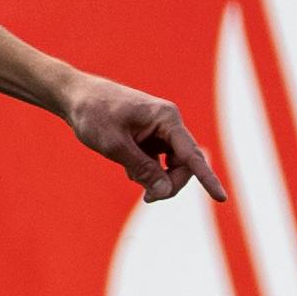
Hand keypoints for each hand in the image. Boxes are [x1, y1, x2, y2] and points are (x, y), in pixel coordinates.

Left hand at [55, 69, 226, 204]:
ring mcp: (160, 131)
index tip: (221, 198)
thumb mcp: (115, 145)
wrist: (75, 96)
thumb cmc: (94, 115)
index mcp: (166, 118)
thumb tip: (163, 190)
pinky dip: (147, 172)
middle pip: (183, 165)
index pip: (192, 155)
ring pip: (171, 166)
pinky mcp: (149, 138)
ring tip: (132, 176)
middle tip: (147, 198)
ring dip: (157, 179)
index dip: (207, 179)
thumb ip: (141, 169)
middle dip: (169, 184)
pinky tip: (130, 170)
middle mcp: (168, 123)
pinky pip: (158, 162)